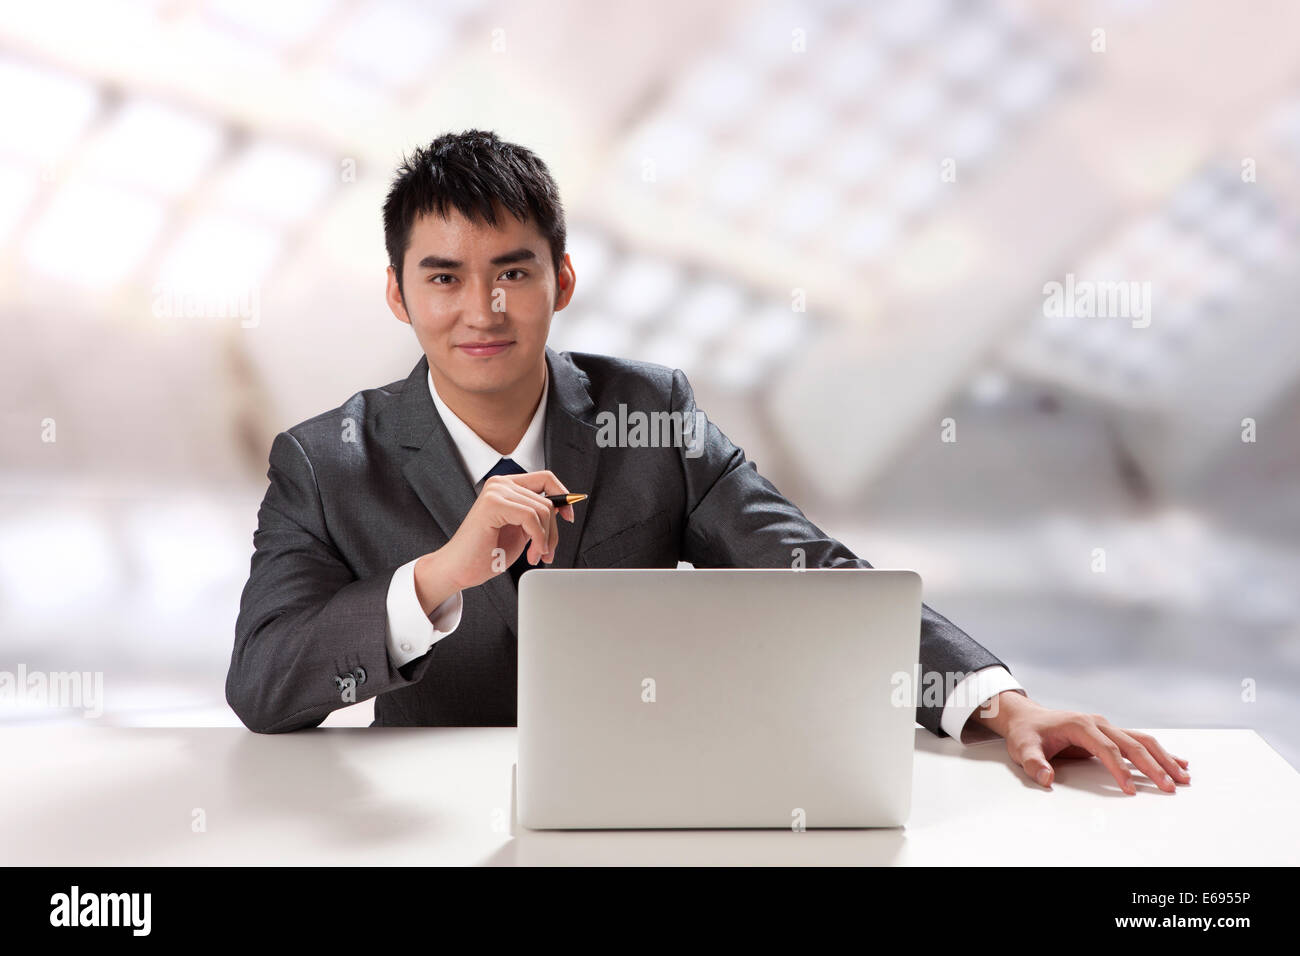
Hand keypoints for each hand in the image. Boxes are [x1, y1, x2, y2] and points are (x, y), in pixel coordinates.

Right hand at [418, 470, 575, 604]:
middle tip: (545, 553)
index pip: (546, 478)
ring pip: (543, 510)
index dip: (564, 496)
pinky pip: (532, 518)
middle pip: (548, 500)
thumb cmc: (486, 553)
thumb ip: (537, 516)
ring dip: (545, 539)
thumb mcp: (521, 530)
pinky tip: (532, 554)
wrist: (459, 569)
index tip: (569, 518)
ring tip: (535, 555)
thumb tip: (564, 508)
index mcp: (507, 486)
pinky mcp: (493, 503)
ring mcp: (496, 491)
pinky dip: (538, 539)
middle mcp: (501, 483)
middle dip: (553, 531)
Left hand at [974, 692, 1190, 793]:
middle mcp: (1098, 723)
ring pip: (1141, 740)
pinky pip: (1139, 742)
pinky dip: (1159, 752)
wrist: (1027, 718)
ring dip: (1163, 758)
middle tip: (1169, 787)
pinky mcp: (1110, 733)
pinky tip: (1177, 762)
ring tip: (1183, 776)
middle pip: (1131, 744)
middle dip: (1152, 766)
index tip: (1130, 790)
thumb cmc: (1027, 733)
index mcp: (1080, 724)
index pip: (1106, 748)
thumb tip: (1046, 778)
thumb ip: (1034, 764)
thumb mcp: (1023, 749)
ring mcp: (1106, 726)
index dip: (1119, 769)